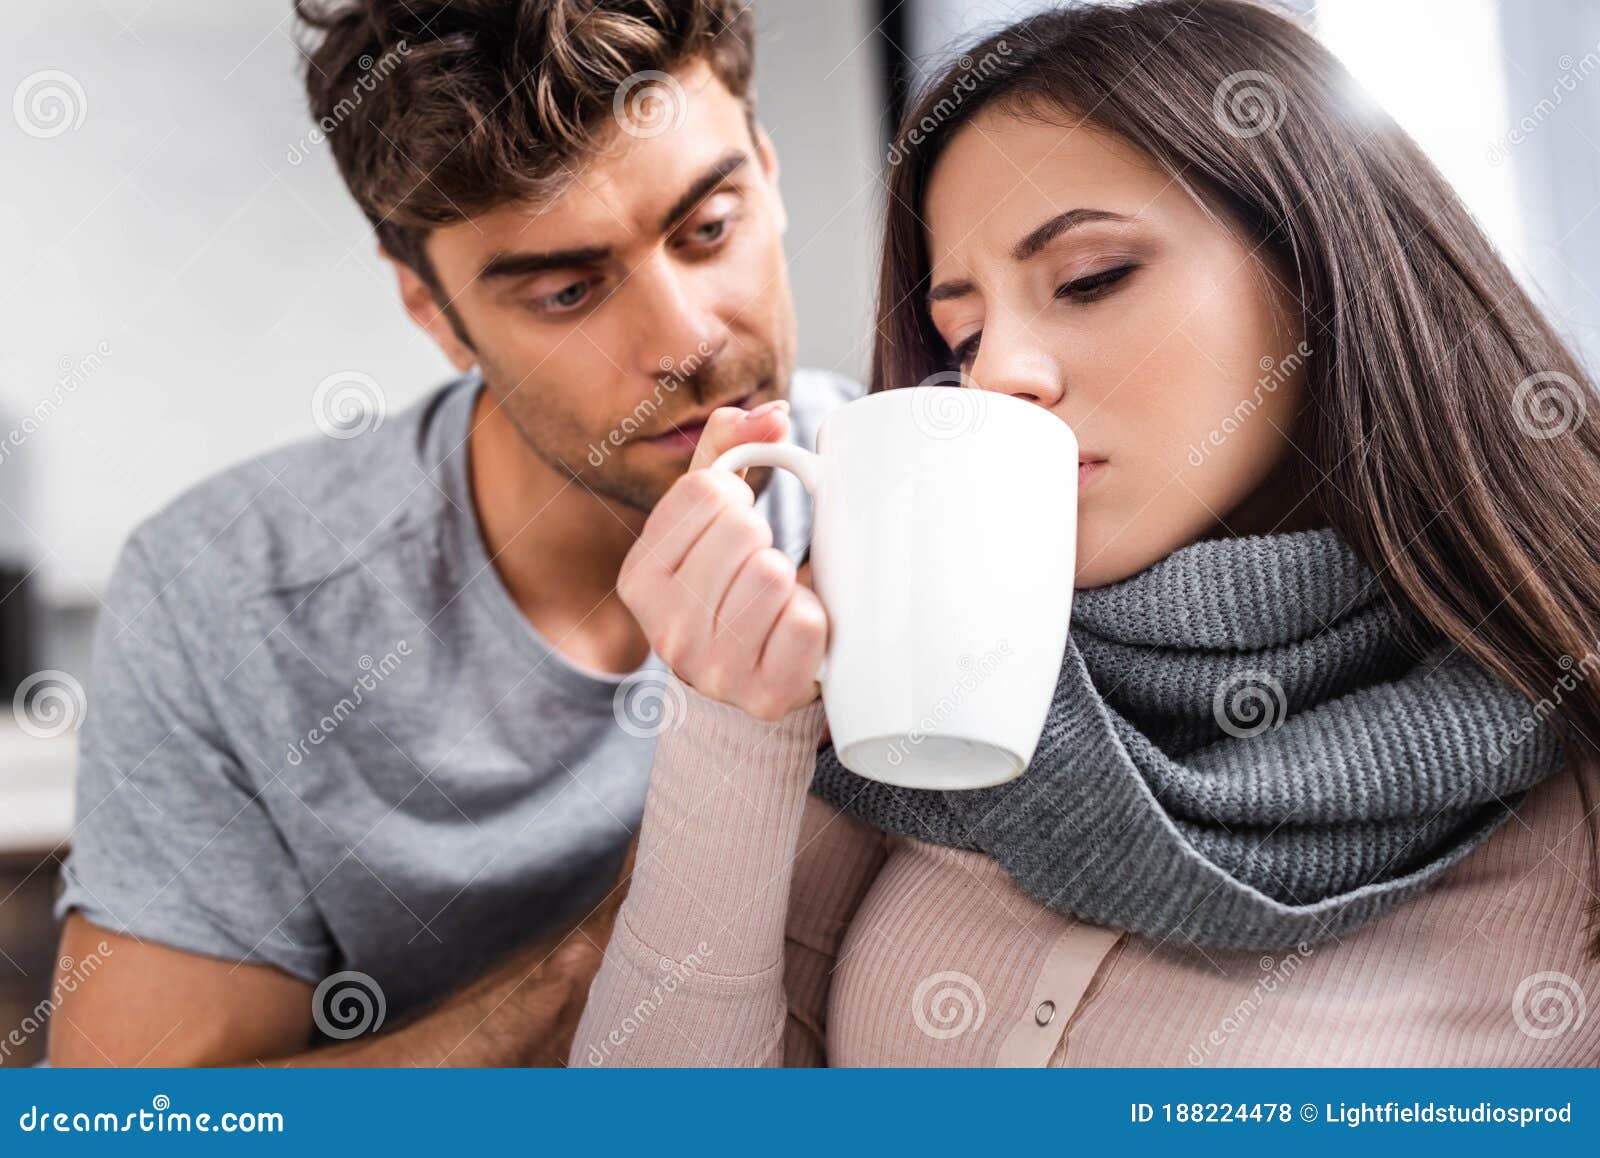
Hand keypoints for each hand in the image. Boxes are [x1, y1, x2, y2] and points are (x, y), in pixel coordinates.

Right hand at [618, 401, 826, 720]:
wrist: (752, 671)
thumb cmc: (728, 581)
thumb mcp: (711, 515)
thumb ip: (729, 449)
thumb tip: (773, 415)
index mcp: (638, 578)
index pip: (705, 490)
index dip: (734, 495)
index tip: (732, 521)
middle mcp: (664, 631)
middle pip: (742, 528)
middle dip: (761, 535)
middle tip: (755, 563)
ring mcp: (712, 670)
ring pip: (773, 573)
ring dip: (786, 575)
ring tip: (772, 597)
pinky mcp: (763, 696)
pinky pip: (806, 622)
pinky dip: (813, 615)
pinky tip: (791, 628)